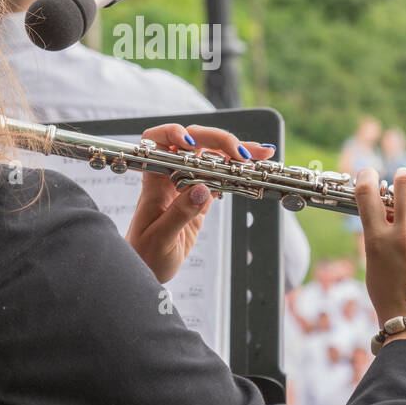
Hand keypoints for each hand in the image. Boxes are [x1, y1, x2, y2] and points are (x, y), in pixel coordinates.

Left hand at [124, 124, 274, 282]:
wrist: (147, 271)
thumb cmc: (145, 255)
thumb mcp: (160, 238)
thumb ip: (180, 213)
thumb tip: (202, 188)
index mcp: (154, 181)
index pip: (157, 142)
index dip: (172, 134)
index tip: (191, 144)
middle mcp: (171, 177)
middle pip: (194, 144)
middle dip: (219, 140)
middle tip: (243, 153)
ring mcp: (187, 186)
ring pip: (211, 159)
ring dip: (235, 153)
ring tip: (260, 154)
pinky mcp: (200, 199)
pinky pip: (219, 179)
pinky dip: (237, 173)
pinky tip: (253, 171)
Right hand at [355, 167, 405, 368]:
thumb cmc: (392, 304)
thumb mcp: (375, 269)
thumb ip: (379, 240)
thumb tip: (388, 215)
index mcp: (378, 240)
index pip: (367, 193)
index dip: (366, 175)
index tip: (369, 174)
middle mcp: (405, 235)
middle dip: (404, 176)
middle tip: (405, 182)